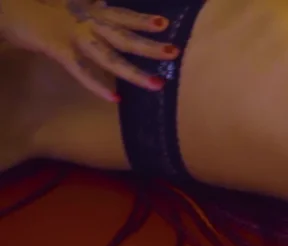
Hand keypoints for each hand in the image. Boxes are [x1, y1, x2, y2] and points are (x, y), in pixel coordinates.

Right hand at [2, 0, 180, 101]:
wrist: (5, 4)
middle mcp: (86, 21)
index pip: (123, 15)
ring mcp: (73, 34)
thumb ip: (86, 5)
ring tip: (157, 84)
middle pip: (124, 36)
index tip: (165, 23)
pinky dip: (97, 84)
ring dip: (134, 71)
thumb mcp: (68, 4)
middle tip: (175, 53)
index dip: (143, 20)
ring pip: (110, 56)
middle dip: (150, 46)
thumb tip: (100, 3)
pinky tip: (114, 99)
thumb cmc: (35, 4)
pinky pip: (80, 69)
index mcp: (90, 10)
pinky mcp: (57, 46)